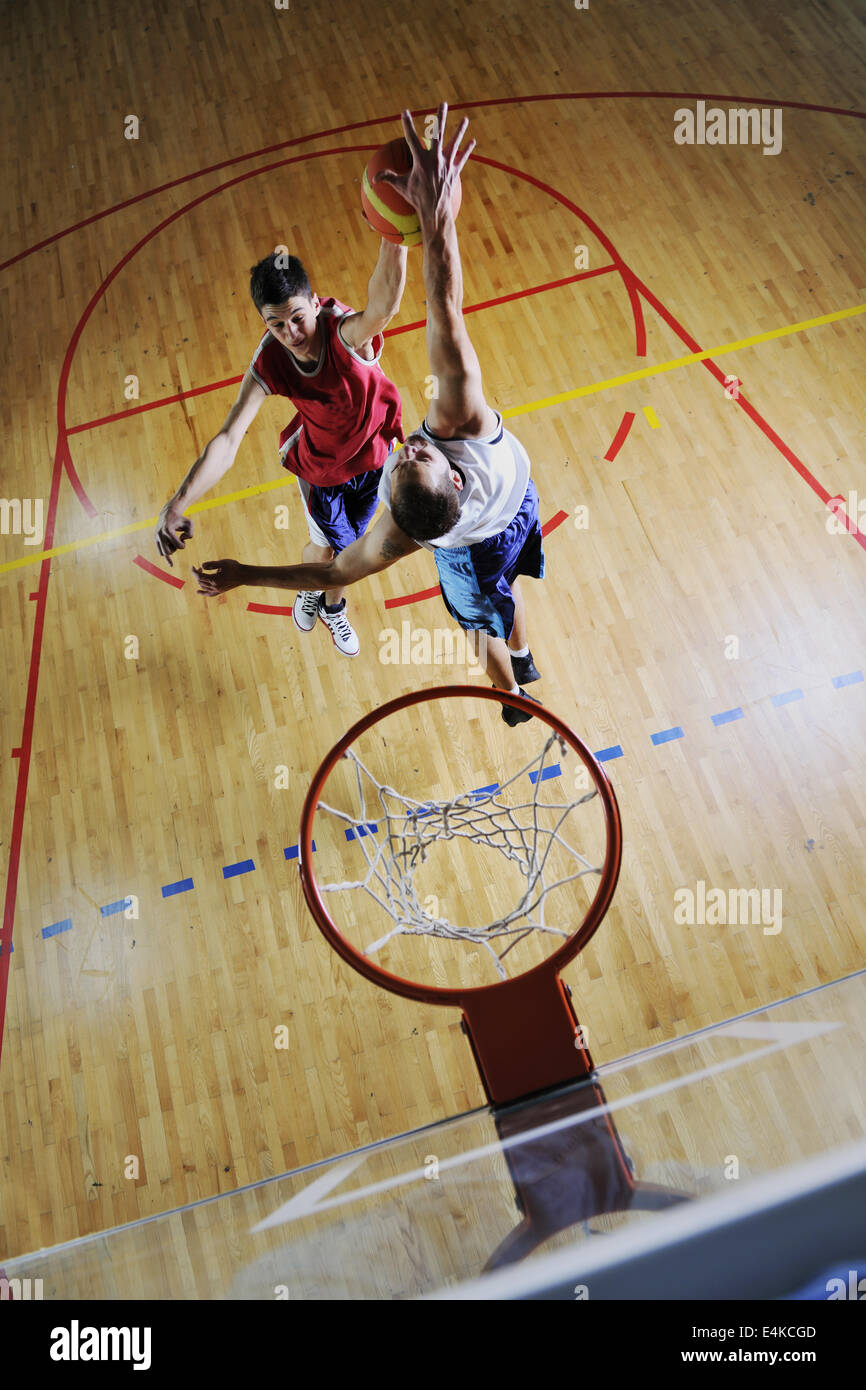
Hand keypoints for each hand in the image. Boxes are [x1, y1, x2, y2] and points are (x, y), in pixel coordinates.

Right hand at [155, 502, 192, 565]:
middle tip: (178, 541)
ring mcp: (156, 537)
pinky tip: (171, 565)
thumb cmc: (180, 519)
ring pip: (164, 553)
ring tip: (173, 542)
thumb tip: (183, 540)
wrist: (168, 513)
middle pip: (169, 551)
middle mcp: (160, 534)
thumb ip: (190, 533)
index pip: (178, 546)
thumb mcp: (189, 523)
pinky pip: (159, 552)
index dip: (183, 544)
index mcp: (168, 531)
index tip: (182, 538)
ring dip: (170, 550)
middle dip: (175, 548)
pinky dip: (166, 558)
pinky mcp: (155, 539)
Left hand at [192, 560, 244, 595]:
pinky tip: (197, 592)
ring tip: (202, 572)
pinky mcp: (220, 591)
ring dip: (200, 580)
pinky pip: (210, 594)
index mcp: (214, 580)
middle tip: (200, 567)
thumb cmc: (234, 567)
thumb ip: (211, 564)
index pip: (199, 576)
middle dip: (197, 574)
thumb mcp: (222, 563)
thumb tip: (202, 565)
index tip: (192, 566)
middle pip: (200, 581)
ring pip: (203, 587)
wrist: (244, 575)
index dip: (194, 571)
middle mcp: (215, 587)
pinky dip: (203, 593)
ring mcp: (218, 590)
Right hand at [374, 103, 474, 226]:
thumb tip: (374, 178)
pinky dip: (467, 150)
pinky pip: (462, 158)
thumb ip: (388, 178)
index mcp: (421, 161)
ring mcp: (447, 165)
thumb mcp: (401, 187)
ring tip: (465, 119)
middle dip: (441, 117)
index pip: (411, 138)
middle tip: (444, 104)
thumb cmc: (416, 199)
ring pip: (454, 143)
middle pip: (438, 133)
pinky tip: (472, 142)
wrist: (435, 211)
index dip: (407, 124)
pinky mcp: (454, 171)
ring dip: (460, 130)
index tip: (405, 112)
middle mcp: (435, 159)